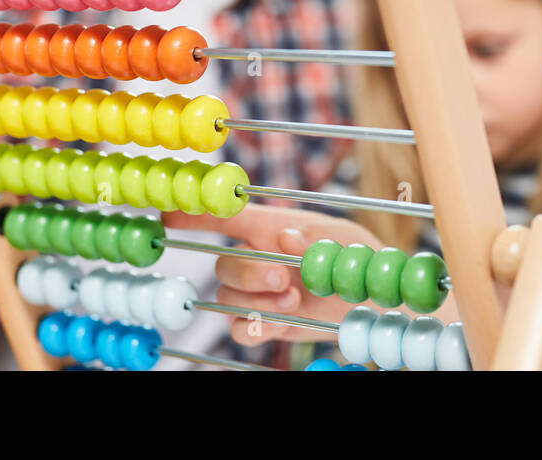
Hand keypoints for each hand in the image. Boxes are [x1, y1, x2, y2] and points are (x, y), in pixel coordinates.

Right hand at [164, 203, 385, 345]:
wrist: (373, 299)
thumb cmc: (357, 256)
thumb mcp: (344, 238)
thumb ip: (316, 236)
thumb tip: (285, 236)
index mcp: (270, 227)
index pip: (226, 216)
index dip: (196, 214)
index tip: (168, 216)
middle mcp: (256, 257)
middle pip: (225, 262)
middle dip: (249, 272)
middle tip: (282, 277)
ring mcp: (258, 292)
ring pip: (226, 296)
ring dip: (254, 300)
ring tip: (293, 299)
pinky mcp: (265, 322)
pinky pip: (238, 327)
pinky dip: (251, 327)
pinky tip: (274, 324)